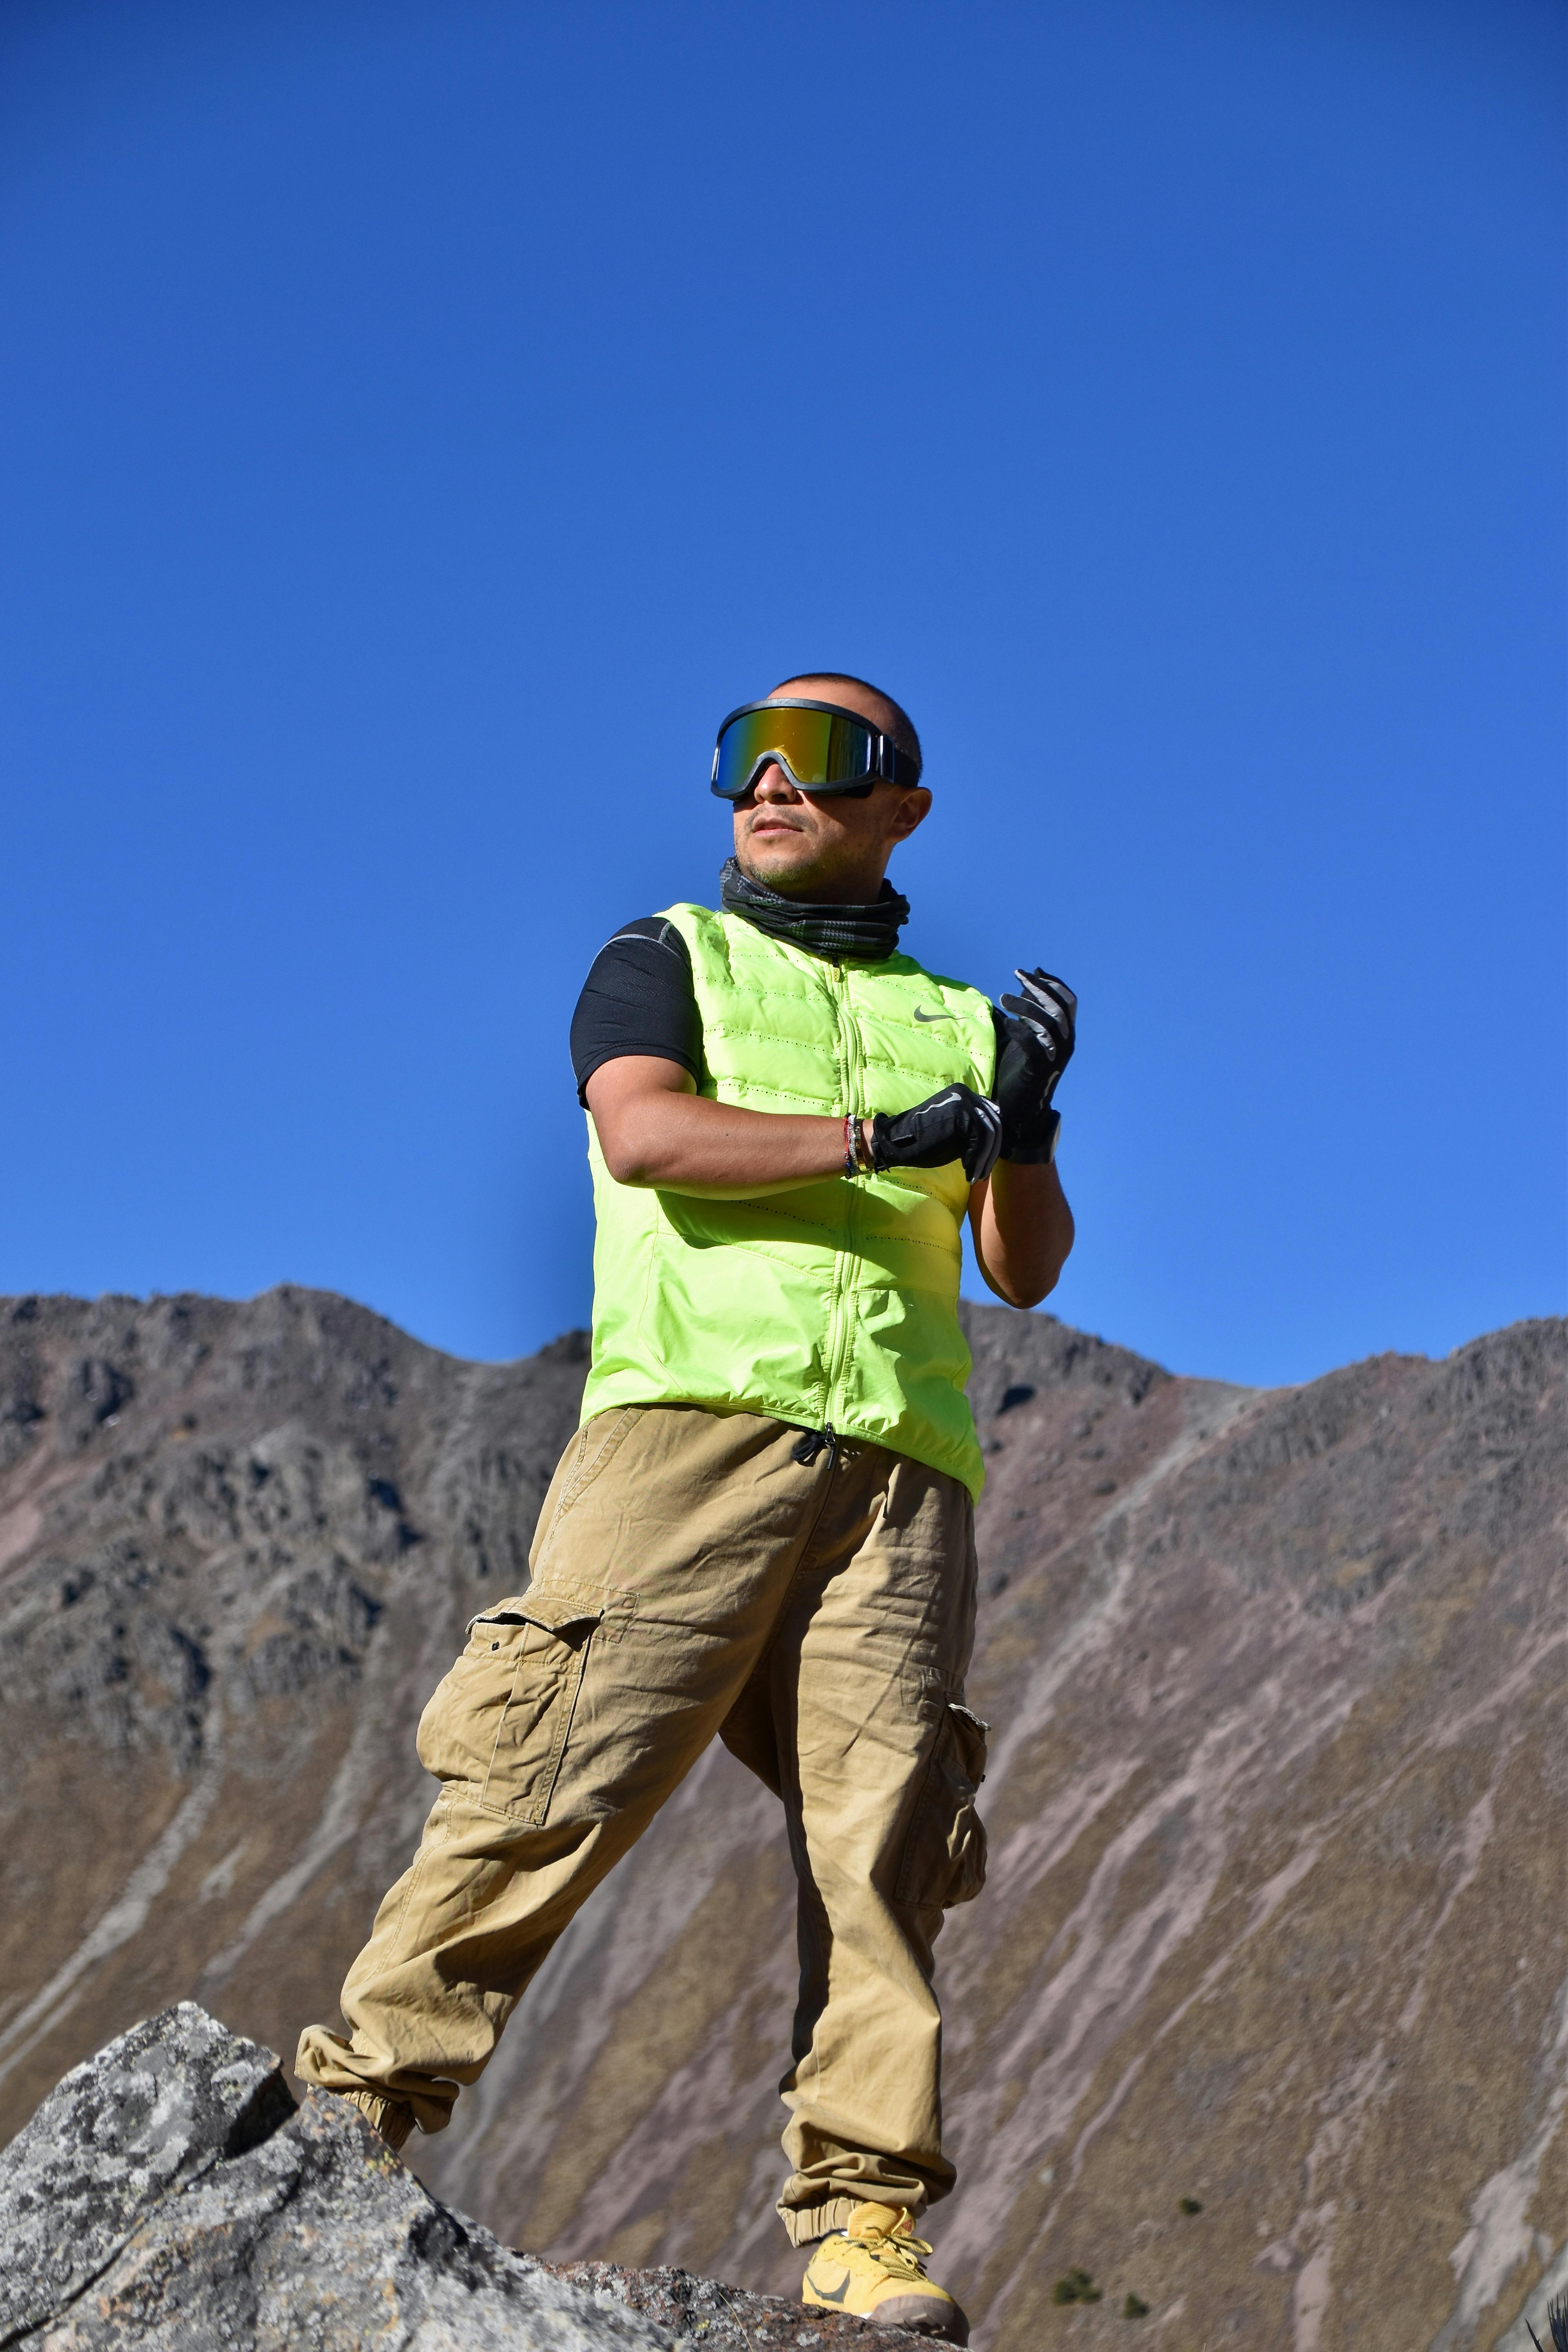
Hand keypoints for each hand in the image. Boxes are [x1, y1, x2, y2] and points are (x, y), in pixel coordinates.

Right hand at [868, 1084, 1002, 1181]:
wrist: (899, 1141)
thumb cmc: (924, 1140)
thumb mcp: (955, 1132)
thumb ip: (973, 1131)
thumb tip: (997, 1145)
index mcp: (965, 1095)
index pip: (992, 1118)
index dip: (993, 1143)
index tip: (985, 1163)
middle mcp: (967, 1093)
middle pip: (994, 1125)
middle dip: (991, 1153)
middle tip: (982, 1173)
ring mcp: (964, 1101)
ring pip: (989, 1134)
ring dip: (984, 1159)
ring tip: (975, 1175)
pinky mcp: (961, 1114)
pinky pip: (979, 1140)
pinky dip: (976, 1159)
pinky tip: (967, 1172)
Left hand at [994, 967, 1075, 1162]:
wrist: (1019, 1110)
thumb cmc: (1020, 1071)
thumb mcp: (1026, 1036)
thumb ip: (1030, 1013)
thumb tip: (1028, 983)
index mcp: (1065, 1035)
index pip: (1068, 1002)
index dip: (1054, 983)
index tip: (1034, 971)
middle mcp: (1066, 1045)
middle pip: (1059, 1008)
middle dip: (1039, 988)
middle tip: (1017, 975)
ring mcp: (1055, 1058)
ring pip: (1048, 1023)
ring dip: (1026, 1006)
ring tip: (1003, 997)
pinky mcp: (1039, 1070)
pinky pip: (1034, 1045)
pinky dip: (1020, 1030)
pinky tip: (1005, 1021)